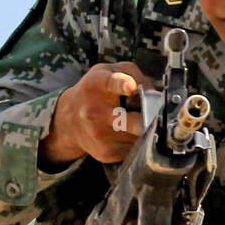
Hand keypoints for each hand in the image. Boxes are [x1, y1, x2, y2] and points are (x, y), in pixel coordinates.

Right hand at [40, 62, 154, 165]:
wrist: (70, 120)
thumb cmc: (94, 92)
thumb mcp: (108, 72)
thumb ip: (134, 75)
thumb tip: (155, 96)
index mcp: (98, 85)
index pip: (111, 83)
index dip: (122, 85)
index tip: (130, 86)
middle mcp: (96, 112)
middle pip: (131, 120)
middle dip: (147, 118)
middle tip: (153, 114)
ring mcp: (101, 135)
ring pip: (140, 134)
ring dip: (144, 127)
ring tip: (133, 119)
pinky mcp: (107, 153)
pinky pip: (135, 147)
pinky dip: (136, 139)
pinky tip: (126, 132)